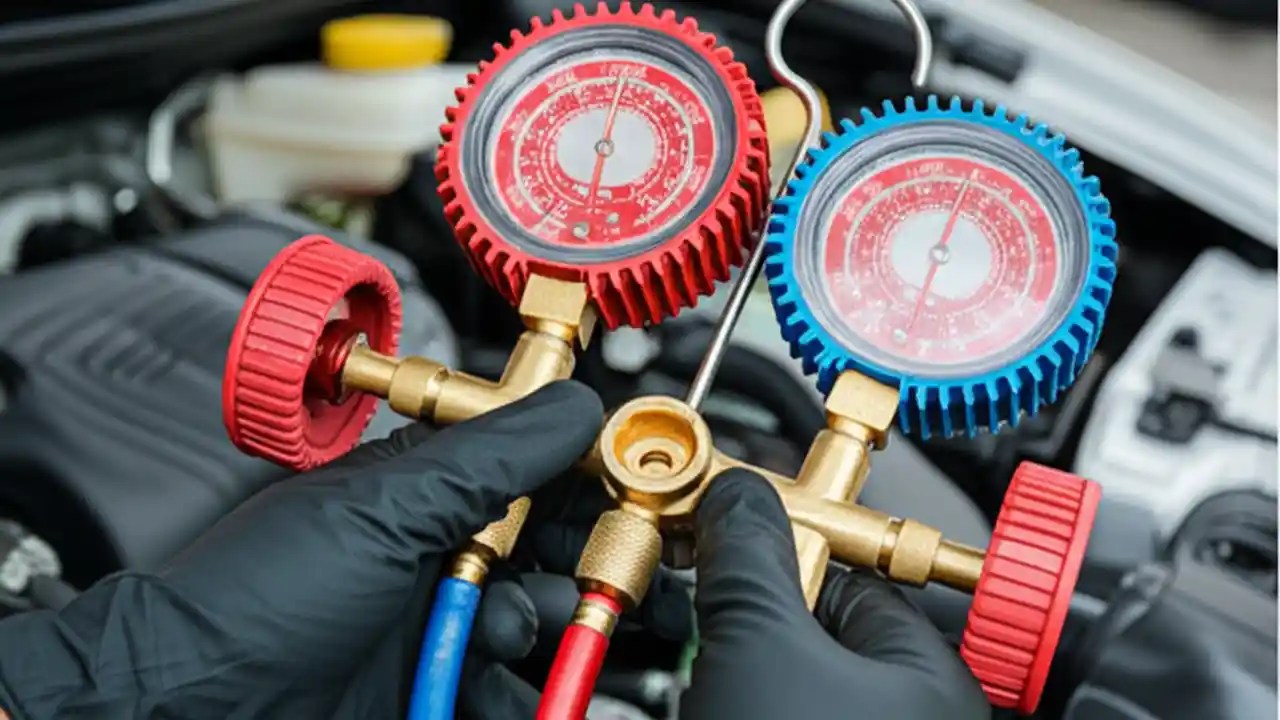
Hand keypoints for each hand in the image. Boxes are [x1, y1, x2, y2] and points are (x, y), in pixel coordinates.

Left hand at [0, 382, 606, 718]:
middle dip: (574, 565)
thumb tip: (572, 405)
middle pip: (541, 554)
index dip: (584, 480)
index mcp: (420, 497)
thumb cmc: (254, 602)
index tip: (633, 493)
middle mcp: (430, 558)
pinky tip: (489, 686)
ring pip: (528, 627)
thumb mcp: (386, 511)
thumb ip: (488, 457)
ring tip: (503, 636)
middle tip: (600, 578)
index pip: (528, 470)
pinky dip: (514, 693)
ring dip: (538, 631)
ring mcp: (427, 630)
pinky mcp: (426, 694)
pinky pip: (501, 692)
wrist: (190, 711)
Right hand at [681, 470, 990, 719]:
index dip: (783, 549)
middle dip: (753, 620)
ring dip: (740, 666)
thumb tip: (741, 496)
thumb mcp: (760, 641)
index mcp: (934, 675)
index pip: (852, 576)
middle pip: (816, 628)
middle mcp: (914, 713)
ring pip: (791, 677)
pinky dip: (745, 701)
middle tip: (711, 623)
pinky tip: (718, 708)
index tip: (731, 534)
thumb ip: (750, 554)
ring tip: (714, 686)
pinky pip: (781, 711)